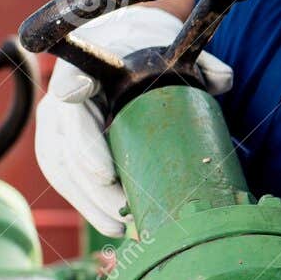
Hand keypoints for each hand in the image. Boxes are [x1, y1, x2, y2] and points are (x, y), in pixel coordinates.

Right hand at [34, 5, 232, 235]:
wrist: (122, 54)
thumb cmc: (151, 58)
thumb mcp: (176, 55)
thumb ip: (202, 64)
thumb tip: (223, 81)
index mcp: (93, 65)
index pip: (75, 73)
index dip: (75, 87)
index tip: (80, 98)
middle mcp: (66, 91)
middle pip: (67, 135)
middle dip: (90, 174)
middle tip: (120, 203)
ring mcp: (57, 120)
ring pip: (61, 163)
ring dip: (87, 199)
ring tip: (118, 225)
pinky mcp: (58, 145)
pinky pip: (63, 176)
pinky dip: (83, 202)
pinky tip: (108, 223)